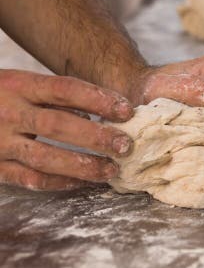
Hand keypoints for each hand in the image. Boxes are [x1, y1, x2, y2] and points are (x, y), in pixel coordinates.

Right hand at [0, 70, 134, 190]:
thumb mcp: (20, 85)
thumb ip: (55, 97)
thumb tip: (98, 112)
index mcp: (17, 85)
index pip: (65, 88)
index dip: (98, 98)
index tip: (127, 110)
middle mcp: (7, 112)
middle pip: (58, 124)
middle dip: (96, 136)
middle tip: (125, 145)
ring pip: (45, 157)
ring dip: (82, 165)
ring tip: (110, 169)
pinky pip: (30, 178)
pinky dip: (58, 182)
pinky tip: (81, 182)